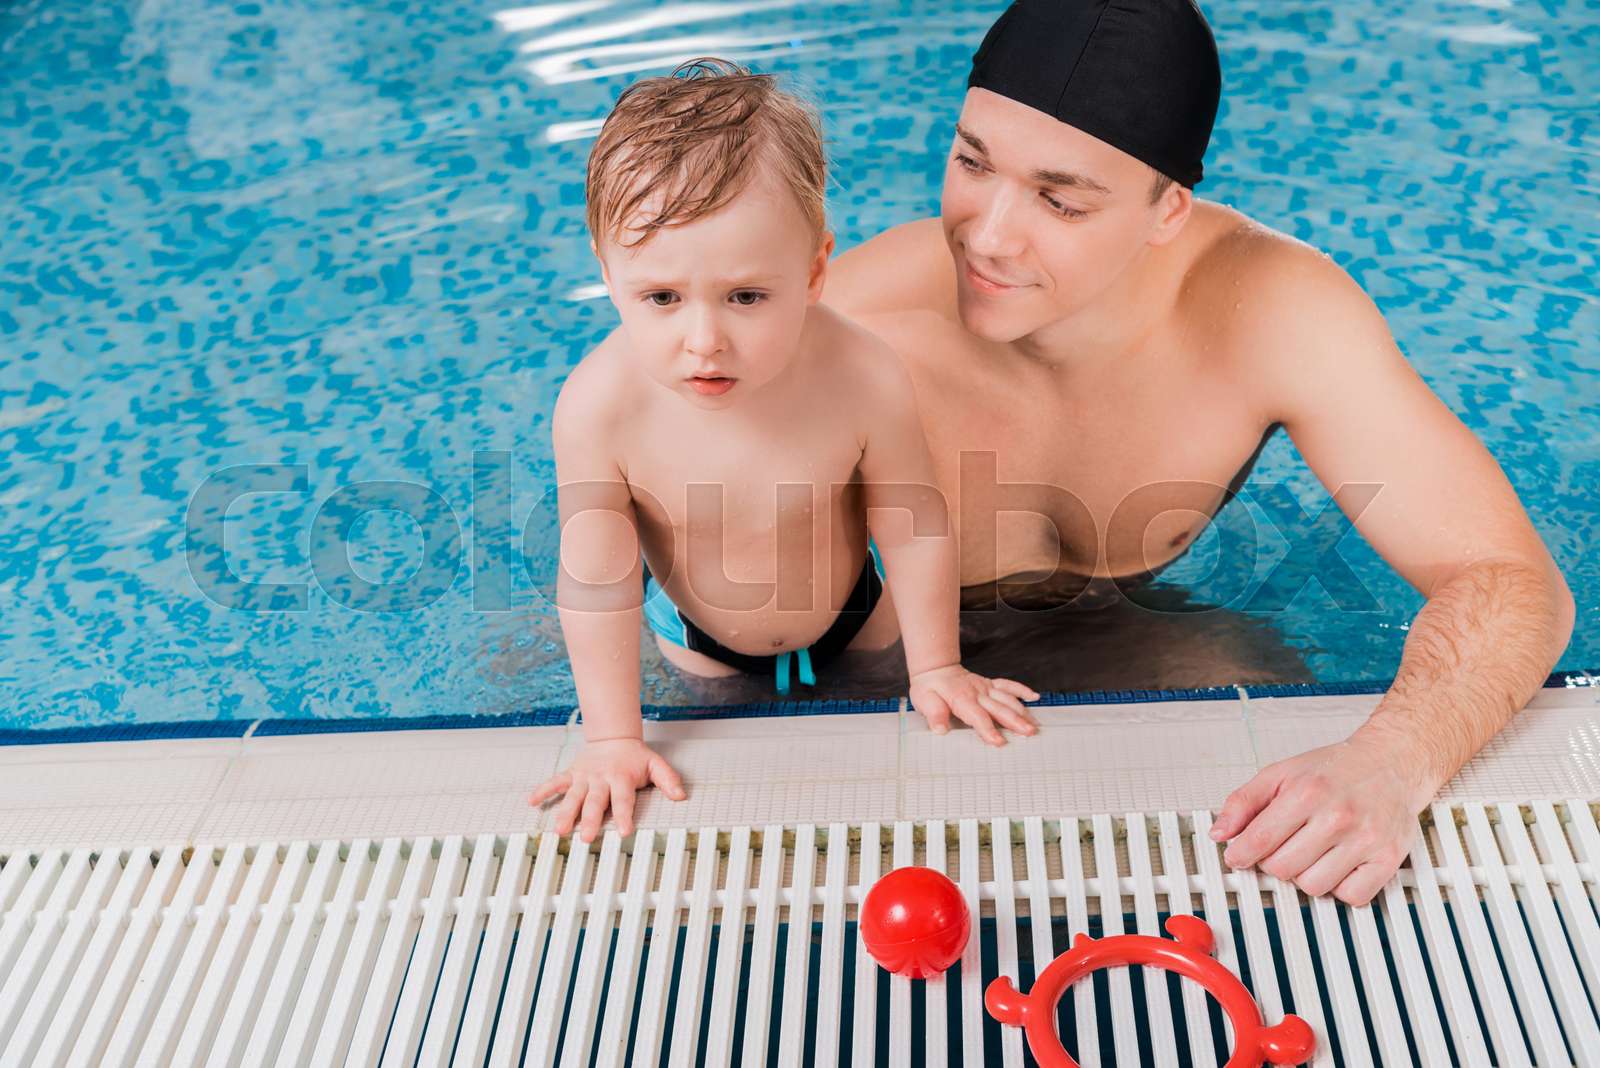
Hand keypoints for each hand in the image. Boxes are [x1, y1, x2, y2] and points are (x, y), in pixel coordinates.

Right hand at [529, 737, 685, 841]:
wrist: (613, 736)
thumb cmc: (635, 757)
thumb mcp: (655, 764)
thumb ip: (668, 780)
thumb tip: (680, 796)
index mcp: (621, 777)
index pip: (623, 799)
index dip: (624, 815)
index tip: (624, 831)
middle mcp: (601, 778)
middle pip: (595, 801)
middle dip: (590, 820)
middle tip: (585, 838)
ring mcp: (584, 776)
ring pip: (573, 796)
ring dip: (565, 813)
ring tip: (559, 830)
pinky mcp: (571, 774)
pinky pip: (555, 782)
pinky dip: (543, 790)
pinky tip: (532, 801)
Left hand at [909, 664, 1039, 745]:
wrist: (935, 668)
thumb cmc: (929, 687)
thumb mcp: (924, 701)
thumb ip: (934, 714)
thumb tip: (940, 729)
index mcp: (961, 698)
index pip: (978, 717)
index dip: (989, 730)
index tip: (999, 742)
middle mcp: (977, 692)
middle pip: (999, 708)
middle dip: (1015, 722)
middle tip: (1029, 734)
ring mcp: (985, 688)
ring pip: (1007, 699)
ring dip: (1022, 711)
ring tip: (1034, 725)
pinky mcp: (990, 684)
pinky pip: (1008, 685)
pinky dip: (1022, 690)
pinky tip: (1034, 697)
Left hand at [1209, 733, 1437, 904]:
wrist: (1390, 762)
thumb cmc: (1336, 770)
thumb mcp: (1281, 773)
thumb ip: (1244, 802)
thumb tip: (1220, 832)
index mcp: (1307, 792)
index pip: (1260, 840)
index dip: (1241, 854)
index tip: (1238, 857)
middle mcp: (1338, 816)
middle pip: (1282, 868)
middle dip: (1274, 861)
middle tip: (1283, 847)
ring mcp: (1365, 839)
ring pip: (1313, 887)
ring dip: (1305, 875)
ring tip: (1312, 853)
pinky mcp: (1388, 859)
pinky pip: (1350, 897)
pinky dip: (1339, 888)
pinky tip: (1337, 865)